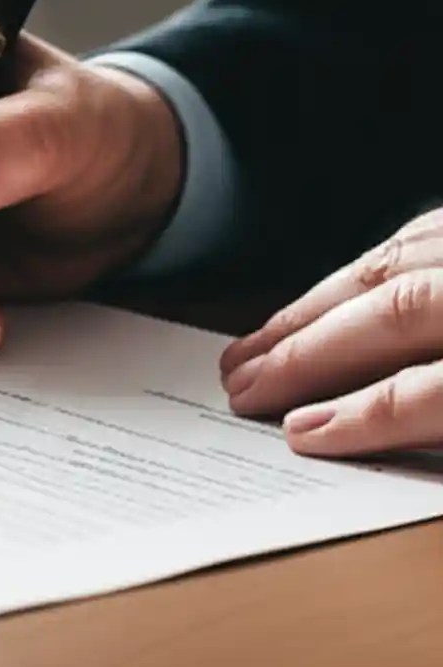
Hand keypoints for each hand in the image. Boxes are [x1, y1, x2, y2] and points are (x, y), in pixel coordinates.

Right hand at [221, 209, 442, 456]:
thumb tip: (347, 433)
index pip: (437, 391)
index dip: (364, 416)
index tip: (298, 433)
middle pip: (400, 310)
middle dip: (308, 355)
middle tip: (243, 386)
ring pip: (396, 265)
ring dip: (316, 310)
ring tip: (258, 347)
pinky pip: (423, 233)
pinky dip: (365, 270)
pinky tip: (331, 294)